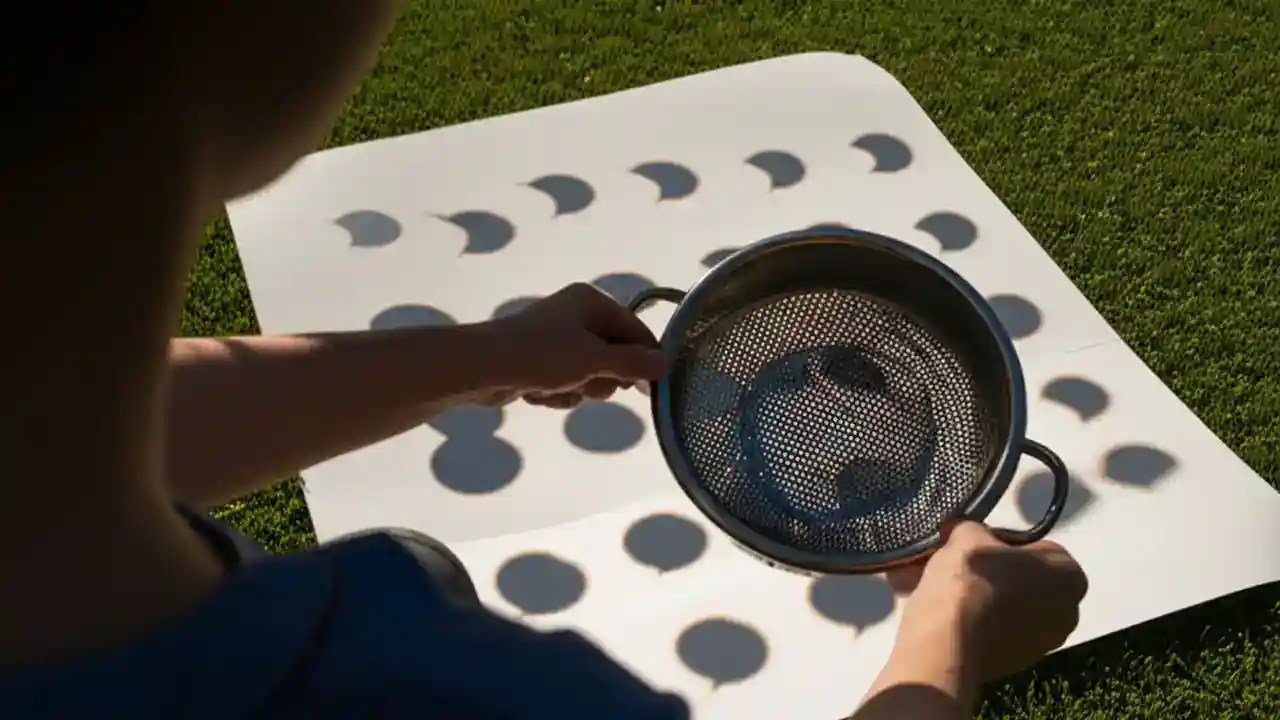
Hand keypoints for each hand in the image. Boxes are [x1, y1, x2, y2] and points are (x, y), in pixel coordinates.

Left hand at [486, 283, 667, 408]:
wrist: (481, 368)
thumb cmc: (541, 355)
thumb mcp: (593, 360)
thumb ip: (632, 363)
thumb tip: (665, 364)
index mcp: (589, 301)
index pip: (634, 327)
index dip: (646, 356)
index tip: (655, 384)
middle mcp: (574, 315)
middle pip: (613, 354)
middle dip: (603, 377)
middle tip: (591, 384)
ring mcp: (555, 340)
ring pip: (590, 374)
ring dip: (579, 389)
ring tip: (558, 388)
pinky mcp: (539, 363)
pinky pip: (565, 383)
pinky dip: (557, 393)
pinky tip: (538, 394)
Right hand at [887, 521, 1087, 680]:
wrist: (949, 643)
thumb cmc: (971, 579)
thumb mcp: (967, 534)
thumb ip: (974, 529)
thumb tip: (966, 535)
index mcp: (1069, 574)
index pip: (1031, 545)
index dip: (996, 541)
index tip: (970, 546)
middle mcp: (1068, 611)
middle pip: (1023, 579)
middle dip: (993, 573)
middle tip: (958, 566)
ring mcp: (1045, 642)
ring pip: (1008, 606)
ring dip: (982, 597)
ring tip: (943, 589)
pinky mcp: (1019, 664)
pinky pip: (997, 631)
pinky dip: (976, 622)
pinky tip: (946, 613)